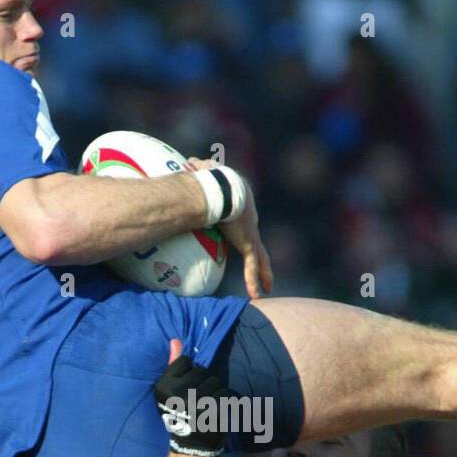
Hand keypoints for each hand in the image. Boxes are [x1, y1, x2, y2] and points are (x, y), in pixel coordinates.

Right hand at [154, 338, 230, 456]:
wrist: (191, 447)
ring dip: (214, 391)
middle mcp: (177, 393)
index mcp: (163, 387)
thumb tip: (176, 340)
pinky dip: (224, 399)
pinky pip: (225, 391)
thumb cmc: (179, 416)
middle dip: (203, 383)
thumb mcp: (169, 391)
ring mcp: (196, 401)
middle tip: (197, 400)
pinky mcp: (213, 408)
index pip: (185, 361)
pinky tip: (216, 410)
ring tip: (206, 405)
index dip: (189, 373)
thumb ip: (172, 365)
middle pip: (201, 370)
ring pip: (215, 380)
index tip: (185, 390)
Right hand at [186, 157, 270, 298]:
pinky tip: (257, 295)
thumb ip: (198, 168)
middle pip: (256, 242)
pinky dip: (253, 280)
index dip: (244, 230)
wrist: (222, 187)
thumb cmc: (211, 179)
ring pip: (260, 257)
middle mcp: (249, 222)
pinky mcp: (248, 243)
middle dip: (259, 254)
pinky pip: (252, 266)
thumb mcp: (204, 172)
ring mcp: (251, 233)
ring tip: (268, 288)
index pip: (244, 222)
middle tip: (263, 267)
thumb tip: (189, 161)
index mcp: (240, 207)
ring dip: (264, 272)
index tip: (243, 237)